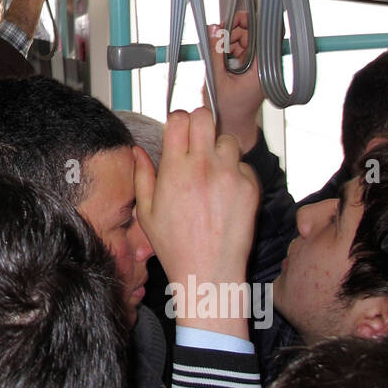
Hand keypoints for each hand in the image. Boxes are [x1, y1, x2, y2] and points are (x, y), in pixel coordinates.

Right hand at [133, 108, 259, 338]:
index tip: (178, 131)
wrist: (209, 272)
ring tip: (212, 170)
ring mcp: (229, 175)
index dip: (177, 120)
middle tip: (196, 140)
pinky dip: (236, 173)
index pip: (179, 119)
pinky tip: (225, 193)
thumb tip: (137, 151)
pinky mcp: (250, 187)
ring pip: (228, 139)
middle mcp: (203, 166)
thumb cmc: (175, 246)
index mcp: (175, 169)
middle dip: (199, 123)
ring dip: (219, 149)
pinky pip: (243, 165)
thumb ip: (142, 176)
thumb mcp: (148, 211)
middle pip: (205, 116)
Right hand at [205, 13, 261, 150]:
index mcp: (260, 68)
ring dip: (230, 41)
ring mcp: (256, 67)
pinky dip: (230, 50)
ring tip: (218, 52)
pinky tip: (222, 58)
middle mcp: (262, 65)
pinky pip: (241, 51)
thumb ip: (214, 53)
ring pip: (246, 42)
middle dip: (235, 32)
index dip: (251, 23)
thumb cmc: (227, 109)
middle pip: (253, 36)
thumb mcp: (216, 79)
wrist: (231, 125)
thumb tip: (213, 30)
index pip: (265, 35)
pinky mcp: (250, 69)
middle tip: (219, 36)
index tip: (236, 19)